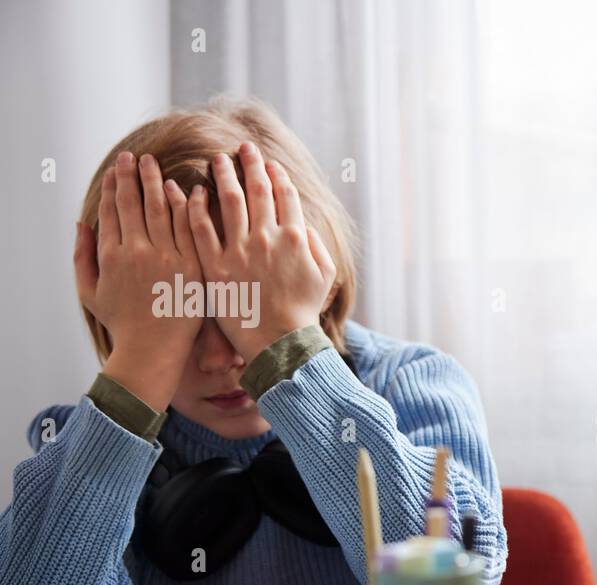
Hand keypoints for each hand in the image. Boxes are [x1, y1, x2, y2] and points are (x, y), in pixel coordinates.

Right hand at [75, 151, 202, 410]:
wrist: (153, 351)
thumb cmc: (122, 324)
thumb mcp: (90, 291)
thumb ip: (81, 255)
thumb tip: (80, 223)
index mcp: (113, 255)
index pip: (113, 210)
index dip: (113, 186)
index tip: (116, 169)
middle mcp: (140, 252)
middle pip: (136, 203)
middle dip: (134, 176)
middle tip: (137, 156)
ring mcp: (169, 259)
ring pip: (163, 210)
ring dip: (159, 184)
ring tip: (157, 166)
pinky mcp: (194, 267)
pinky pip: (192, 229)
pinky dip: (189, 207)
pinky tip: (188, 190)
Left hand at [187, 141, 335, 360]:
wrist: (279, 343)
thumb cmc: (303, 313)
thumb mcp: (324, 277)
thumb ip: (317, 246)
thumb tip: (305, 225)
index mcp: (294, 238)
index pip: (285, 195)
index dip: (277, 175)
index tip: (269, 163)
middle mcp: (267, 238)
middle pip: (257, 190)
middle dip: (250, 164)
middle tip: (242, 148)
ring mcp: (239, 251)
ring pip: (228, 201)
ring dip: (222, 175)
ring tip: (216, 160)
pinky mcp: (215, 266)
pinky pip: (200, 228)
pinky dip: (194, 206)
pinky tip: (192, 192)